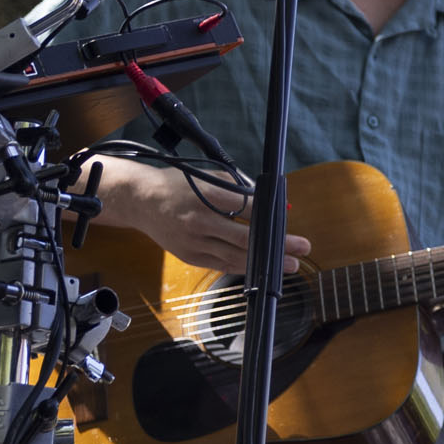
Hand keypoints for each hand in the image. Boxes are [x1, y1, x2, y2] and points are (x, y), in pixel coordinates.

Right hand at [87, 157, 309, 274]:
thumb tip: (271, 203)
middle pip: (246, 237)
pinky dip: (243, 266)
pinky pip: (221, 264)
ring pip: (235, 256)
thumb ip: (240, 188)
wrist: (140, 200)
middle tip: (302, 248)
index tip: (288, 220)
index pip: (249, 208)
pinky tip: (260, 267)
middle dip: (277, 244)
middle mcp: (200, 221)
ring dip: (265, 262)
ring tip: (289, 264)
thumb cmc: (178, 185)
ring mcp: (193, 242)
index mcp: (208, 196)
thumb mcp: (210, 177)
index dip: (271, 216)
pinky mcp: (189, 256)